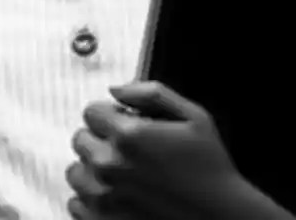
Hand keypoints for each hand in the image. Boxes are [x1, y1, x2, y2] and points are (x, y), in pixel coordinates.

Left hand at [64, 82, 295, 219]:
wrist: (219, 217)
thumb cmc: (210, 169)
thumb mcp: (194, 117)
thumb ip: (152, 93)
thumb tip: (115, 88)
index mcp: (128, 135)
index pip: (91, 111)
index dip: (111, 115)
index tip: (128, 125)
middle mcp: (108, 165)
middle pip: (81, 139)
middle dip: (102, 140)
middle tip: (130, 151)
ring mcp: (101, 196)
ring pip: (76, 171)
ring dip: (94, 169)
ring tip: (124, 175)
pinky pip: (76, 202)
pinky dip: (92, 198)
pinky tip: (118, 195)